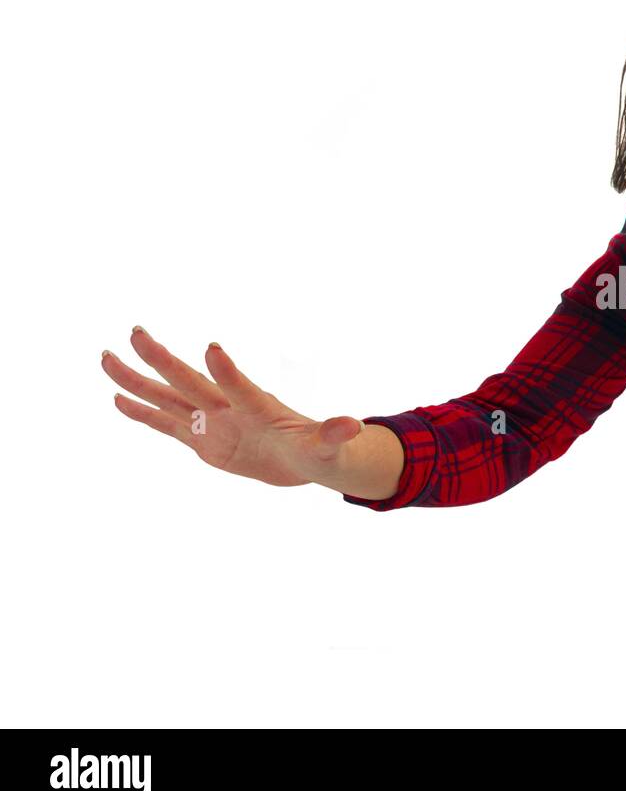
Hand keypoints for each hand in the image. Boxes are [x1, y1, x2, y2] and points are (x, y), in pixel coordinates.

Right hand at [101, 326, 367, 487]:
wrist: (305, 459)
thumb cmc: (318, 450)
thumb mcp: (327, 448)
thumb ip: (334, 435)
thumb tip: (354, 426)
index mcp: (258, 407)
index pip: (240, 387)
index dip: (228, 371)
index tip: (213, 347)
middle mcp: (229, 407)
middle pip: (189, 381)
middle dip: (164, 359)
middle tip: (137, 331)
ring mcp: (211, 420)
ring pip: (167, 397)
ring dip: (137, 380)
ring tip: (106, 357)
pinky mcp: (201, 439)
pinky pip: (165, 424)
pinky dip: (141, 413)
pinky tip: (116, 398)